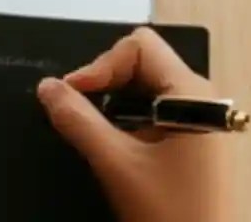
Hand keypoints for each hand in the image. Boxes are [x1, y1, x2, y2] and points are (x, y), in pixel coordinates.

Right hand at [37, 28, 233, 221]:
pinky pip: (157, 111)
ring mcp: (200, 119)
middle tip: (77, 111)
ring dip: (115, 102)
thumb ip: (78, 121)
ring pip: (148, 87)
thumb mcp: (117, 165)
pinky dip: (130, 119)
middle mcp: (202, 98)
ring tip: (95, 131)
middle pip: (143, 62)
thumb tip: (48, 87)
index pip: (139, 46)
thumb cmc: (171, 214)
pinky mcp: (195, 141)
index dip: (100, 64)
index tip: (72, 94)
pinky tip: (117, 146)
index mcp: (191, 93)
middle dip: (105, 82)